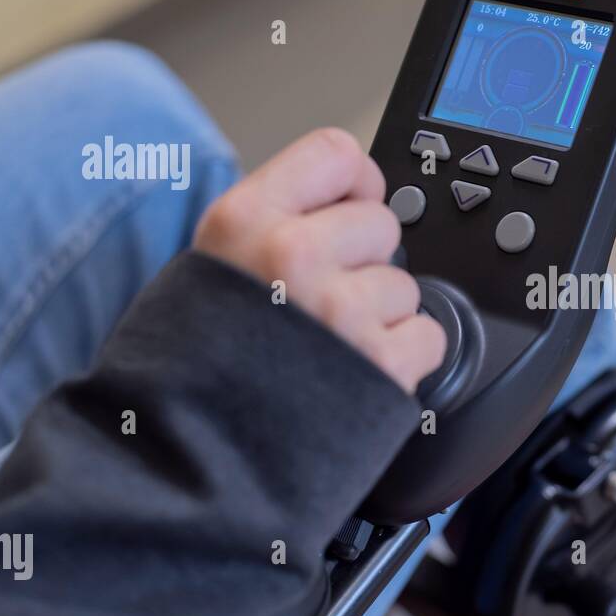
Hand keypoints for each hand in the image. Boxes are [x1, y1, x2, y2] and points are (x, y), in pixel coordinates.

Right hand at [193, 128, 445, 393]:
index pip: (336, 154)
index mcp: (243, 222)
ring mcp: (339, 308)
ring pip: (405, 285)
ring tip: (333, 349)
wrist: (188, 462)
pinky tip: (358, 375)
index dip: (356, 183)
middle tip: (325, 304)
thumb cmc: (194, 372)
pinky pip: (428, 335)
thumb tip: (339, 203)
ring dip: (381, 317)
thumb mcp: (207, 269)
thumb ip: (270, 227)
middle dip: (366, 262)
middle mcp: (292, 254)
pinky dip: (405, 359)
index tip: (352, 207)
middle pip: (382, 223)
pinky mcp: (379, 361)